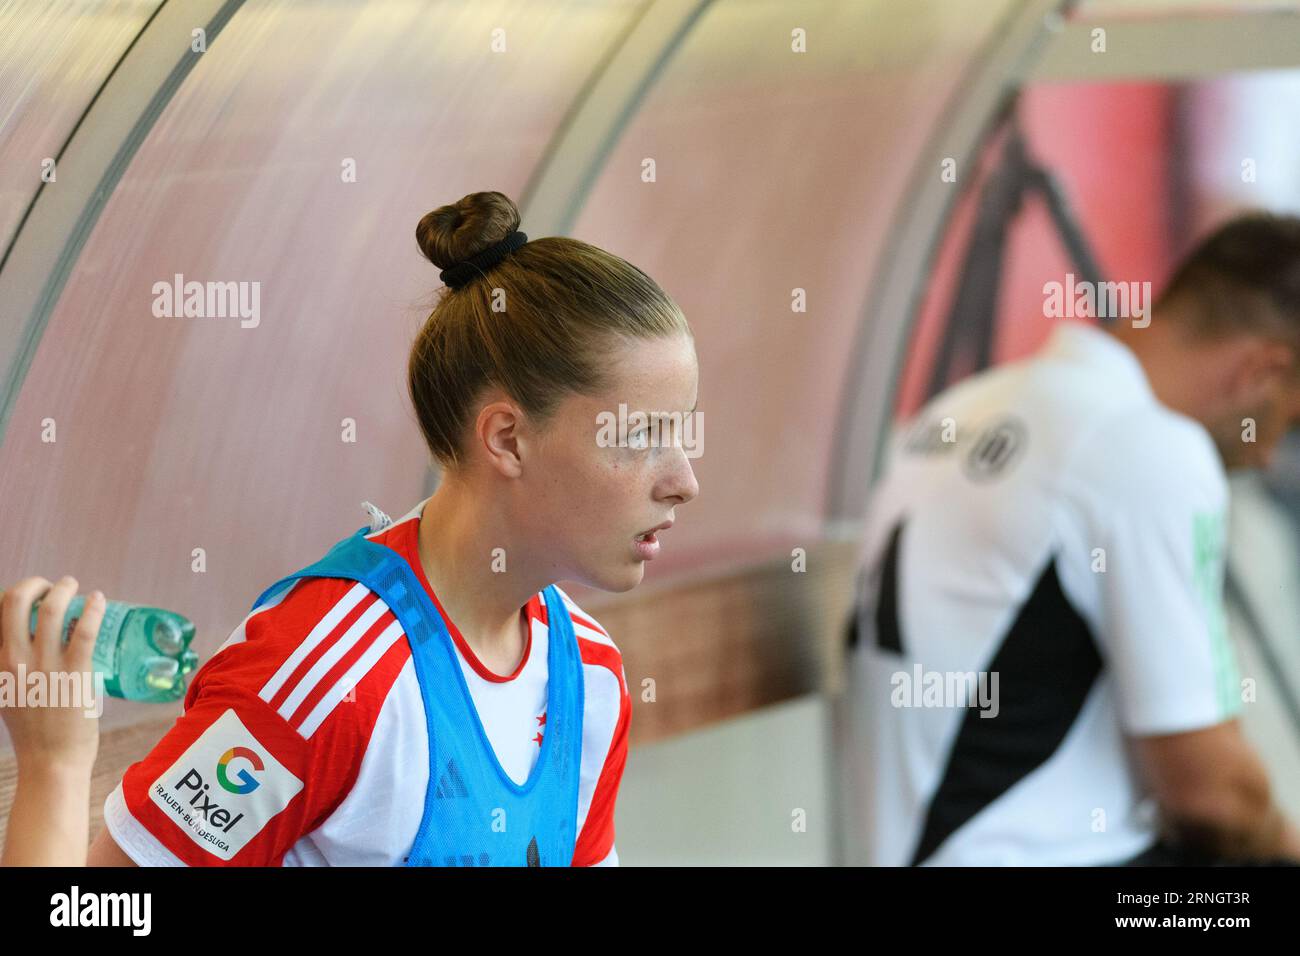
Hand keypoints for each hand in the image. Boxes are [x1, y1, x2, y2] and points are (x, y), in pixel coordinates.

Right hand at [0, 576, 105, 770]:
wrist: (51, 763)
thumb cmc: (35, 733)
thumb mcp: (9, 695)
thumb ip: (12, 671)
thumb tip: (26, 648)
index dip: (14, 595)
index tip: (32, 593)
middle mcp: (14, 660)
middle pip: (16, 601)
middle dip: (35, 584)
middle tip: (52, 585)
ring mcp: (45, 665)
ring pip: (53, 608)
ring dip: (65, 589)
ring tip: (75, 585)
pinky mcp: (75, 672)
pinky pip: (84, 629)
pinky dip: (92, 608)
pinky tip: (98, 599)